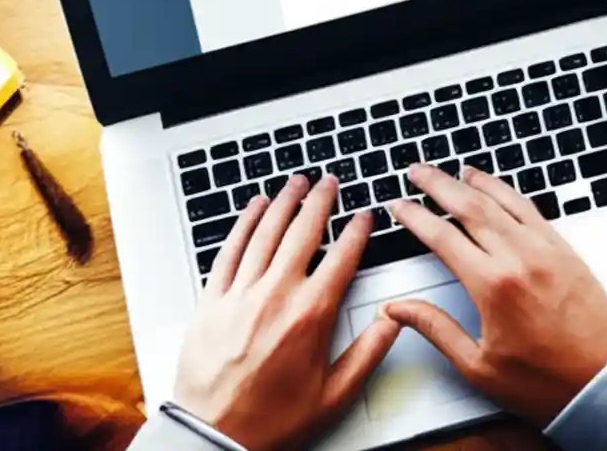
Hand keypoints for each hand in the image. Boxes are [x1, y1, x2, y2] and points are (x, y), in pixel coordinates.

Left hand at [173, 175, 401, 449]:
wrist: (214, 433)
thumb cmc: (272, 419)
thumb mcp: (334, 396)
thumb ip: (368, 354)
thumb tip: (393, 321)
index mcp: (310, 316)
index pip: (341, 258)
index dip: (357, 231)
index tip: (365, 215)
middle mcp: (276, 295)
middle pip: (302, 233)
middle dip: (320, 202)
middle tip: (330, 181)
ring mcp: (241, 293)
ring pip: (266, 233)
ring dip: (284, 202)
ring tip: (297, 182)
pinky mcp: (213, 299)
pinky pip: (230, 250)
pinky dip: (244, 223)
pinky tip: (254, 207)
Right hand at [384, 165, 606, 426]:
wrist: (606, 383)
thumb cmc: (547, 382)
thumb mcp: (478, 366)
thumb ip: (435, 329)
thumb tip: (398, 310)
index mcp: (493, 286)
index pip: (442, 236)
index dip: (415, 216)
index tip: (399, 206)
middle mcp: (520, 258)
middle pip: (469, 206)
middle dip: (438, 185)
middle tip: (417, 172)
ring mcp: (546, 250)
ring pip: (502, 200)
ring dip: (473, 182)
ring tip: (453, 171)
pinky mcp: (566, 251)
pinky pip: (531, 209)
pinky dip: (508, 193)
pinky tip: (497, 189)